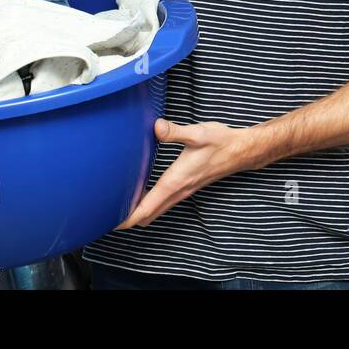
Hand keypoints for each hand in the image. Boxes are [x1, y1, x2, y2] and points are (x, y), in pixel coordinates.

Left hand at [115, 118, 253, 229]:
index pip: (147, 207)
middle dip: (128, 219)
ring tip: (119, 208)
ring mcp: (183, 191)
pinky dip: (149, 205)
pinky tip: (142, 195)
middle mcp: (178, 190)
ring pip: (156, 210)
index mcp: (176, 181)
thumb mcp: (197, 133)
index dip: (128, 217)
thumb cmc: (220, 142)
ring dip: (138, 213)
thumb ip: (175, 132)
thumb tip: (156, 127)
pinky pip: (164, 203)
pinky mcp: (187, 187)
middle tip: (107, 216)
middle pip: (148, 214)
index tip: (111, 222)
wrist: (241, 151)